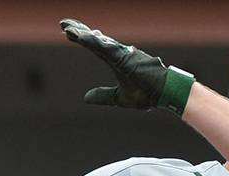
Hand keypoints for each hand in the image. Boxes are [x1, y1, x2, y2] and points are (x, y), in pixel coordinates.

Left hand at [61, 19, 195, 113]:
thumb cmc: (148, 93)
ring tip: (68, 29)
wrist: (165, 94)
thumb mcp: (119, 98)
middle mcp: (119, 53)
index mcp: (117, 60)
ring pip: (98, 42)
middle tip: (63, 24)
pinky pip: (105, 49)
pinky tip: (80, 37)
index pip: (96, 47)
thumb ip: (103, 96)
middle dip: (79, 31)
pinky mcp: (124, 58)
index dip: (83, 38)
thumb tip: (86, 98)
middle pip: (95, 40)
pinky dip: (92, 43)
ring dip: (83, 35)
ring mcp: (122, 54)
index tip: (69, 32)